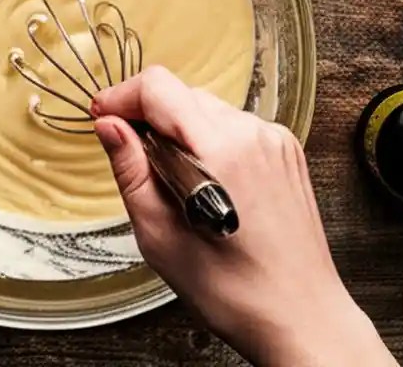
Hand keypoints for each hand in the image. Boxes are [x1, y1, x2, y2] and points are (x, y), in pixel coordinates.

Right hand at [91, 67, 394, 366]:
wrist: (299, 316)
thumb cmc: (234, 291)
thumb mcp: (160, 235)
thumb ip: (130, 170)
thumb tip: (109, 127)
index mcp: (220, 150)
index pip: (158, 87)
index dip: (121, 98)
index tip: (102, 117)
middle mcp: (253, 134)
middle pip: (183, 95)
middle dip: (149, 118)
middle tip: (134, 162)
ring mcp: (275, 140)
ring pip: (209, 110)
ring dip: (181, 133)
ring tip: (177, 187)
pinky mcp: (287, 152)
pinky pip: (236, 129)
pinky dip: (212, 144)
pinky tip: (209, 187)